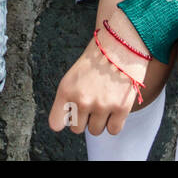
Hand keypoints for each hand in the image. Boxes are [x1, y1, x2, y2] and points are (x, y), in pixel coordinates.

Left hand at [49, 19, 151, 135]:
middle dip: (84, 119)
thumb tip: (68, 123)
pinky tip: (115, 108)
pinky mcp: (121, 108)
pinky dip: (114, 123)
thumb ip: (68, 99)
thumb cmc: (96, 61)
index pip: (56, 124)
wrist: (120, 46)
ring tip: (104, 102)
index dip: (63, 120)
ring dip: (100, 120)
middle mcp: (82, 100)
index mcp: (66, 90)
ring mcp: (102, 106)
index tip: (70, 114)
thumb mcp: (73, 76)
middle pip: (77, 129)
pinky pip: (113, 130)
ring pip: (95, 131)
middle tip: (92, 102)